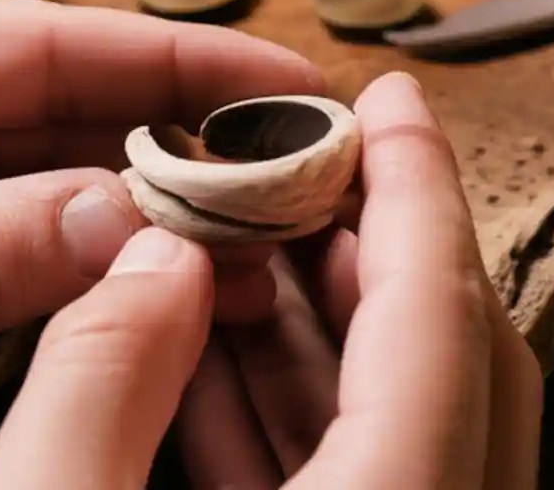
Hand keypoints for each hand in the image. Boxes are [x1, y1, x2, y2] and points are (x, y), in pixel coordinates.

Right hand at [0, 73, 543, 488]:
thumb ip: (98, 381)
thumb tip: (148, 256)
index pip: (440, 321)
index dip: (416, 190)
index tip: (392, 102)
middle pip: (455, 363)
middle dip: (381, 244)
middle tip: (318, 165)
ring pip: (403, 422)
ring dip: (327, 326)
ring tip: (248, 241)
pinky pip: (348, 480)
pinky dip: (291, 410)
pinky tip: (210, 354)